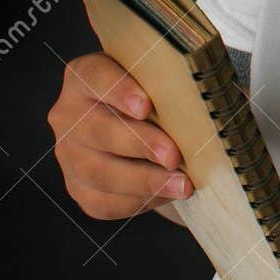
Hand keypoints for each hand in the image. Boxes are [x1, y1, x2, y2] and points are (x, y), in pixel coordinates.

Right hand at [47, 52, 191, 218]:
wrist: (143, 129)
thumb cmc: (157, 96)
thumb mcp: (160, 79)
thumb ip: (173, 83)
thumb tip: (211, 99)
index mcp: (83, 77)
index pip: (95, 77)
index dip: (119, 91)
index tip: (146, 106)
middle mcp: (68, 115)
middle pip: (98, 130)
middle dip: (140, 144)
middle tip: (173, 156)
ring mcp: (70, 155)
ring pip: (100, 173)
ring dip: (145, 181)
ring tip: (182, 185)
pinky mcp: (79, 189)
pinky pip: (105, 202)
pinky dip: (141, 200)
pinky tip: (169, 193)